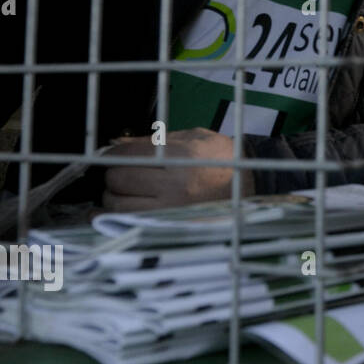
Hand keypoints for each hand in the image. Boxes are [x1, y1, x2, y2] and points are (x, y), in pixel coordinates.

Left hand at [102, 127, 254, 212]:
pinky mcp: (171, 226)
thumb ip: (153, 141)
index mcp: (181, 157)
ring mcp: (173, 210)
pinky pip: (130, 222)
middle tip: (122, 173)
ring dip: (115, 196)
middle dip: (114, 175)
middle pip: (117, 180)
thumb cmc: (221, 157)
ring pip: (118, 204)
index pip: (127, 155)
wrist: (251, 183)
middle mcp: (175, 185)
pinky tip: (119, 210)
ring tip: (127, 191)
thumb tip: (116, 145)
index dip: (112, 155)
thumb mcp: (192, 137)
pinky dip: (118, 216)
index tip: (112, 156)